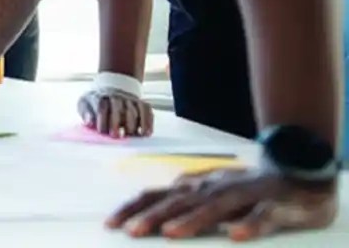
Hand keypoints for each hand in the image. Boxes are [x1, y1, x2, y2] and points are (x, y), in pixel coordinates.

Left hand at [77, 88, 153, 137]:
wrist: (112, 89)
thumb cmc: (96, 102)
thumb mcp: (85, 103)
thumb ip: (85, 112)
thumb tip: (89, 122)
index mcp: (101, 97)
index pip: (102, 107)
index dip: (102, 119)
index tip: (101, 131)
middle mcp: (117, 97)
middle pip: (118, 109)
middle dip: (116, 122)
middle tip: (115, 136)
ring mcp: (130, 100)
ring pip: (133, 110)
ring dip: (133, 124)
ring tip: (131, 136)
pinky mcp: (141, 103)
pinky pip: (147, 111)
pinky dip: (148, 122)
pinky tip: (146, 133)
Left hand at [107, 167, 336, 240]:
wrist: (299, 173)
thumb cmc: (247, 188)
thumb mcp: (210, 191)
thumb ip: (185, 198)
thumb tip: (153, 205)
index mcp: (196, 187)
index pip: (157, 195)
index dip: (133, 208)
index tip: (110, 224)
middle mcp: (214, 188)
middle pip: (179, 202)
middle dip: (153, 216)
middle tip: (130, 232)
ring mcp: (243, 195)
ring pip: (214, 209)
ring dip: (191, 221)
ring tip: (170, 233)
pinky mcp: (273, 206)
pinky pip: (261, 217)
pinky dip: (249, 226)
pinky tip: (236, 237)